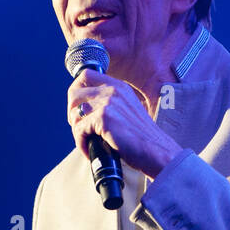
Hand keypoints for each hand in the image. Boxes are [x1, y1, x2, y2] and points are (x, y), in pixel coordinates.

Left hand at [67, 69, 182, 178]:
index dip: (76, 91)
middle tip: (80, 128)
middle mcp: (113, 90)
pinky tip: (90, 151)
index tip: (78, 110)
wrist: (158, 153)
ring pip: (74, 113)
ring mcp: (108, 103)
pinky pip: (79, 130)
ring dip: (77, 131)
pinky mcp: (104, 118)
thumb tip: (86, 112)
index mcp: (119, 86)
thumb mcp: (128, 112)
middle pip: (74, 92)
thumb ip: (111, 105)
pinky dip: (81, 143)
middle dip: (72, 112)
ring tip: (87, 142)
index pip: (86, 75)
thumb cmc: (144, 139)